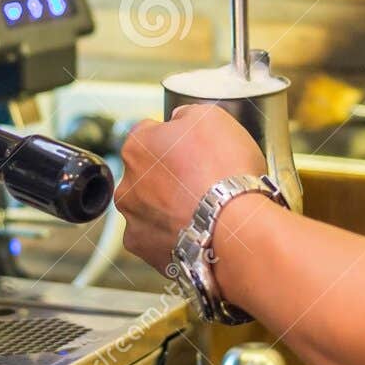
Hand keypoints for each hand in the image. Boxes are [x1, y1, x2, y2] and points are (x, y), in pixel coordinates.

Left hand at [115, 105, 269, 272]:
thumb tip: (179, 119)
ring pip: (151, 209)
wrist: (236, 228)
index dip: (174, 141)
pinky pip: (159, 238)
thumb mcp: (212, 117)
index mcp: (137, 146)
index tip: (192, 150)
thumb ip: (186, 115)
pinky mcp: (146, 250)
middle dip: (169, 177)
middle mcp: (128, 184)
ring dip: (170, 208)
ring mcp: (134, 220)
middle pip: (147, 175)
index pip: (149, 135)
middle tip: (202, 182)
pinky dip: (175, 236)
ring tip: (204, 211)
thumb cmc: (224, 172)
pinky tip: (198, 231)